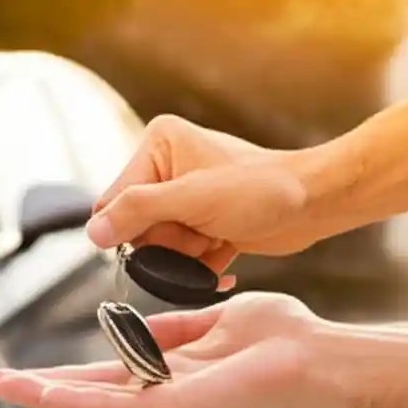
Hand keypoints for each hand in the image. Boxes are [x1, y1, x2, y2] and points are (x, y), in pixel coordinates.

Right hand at [0, 293, 340, 407]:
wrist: (311, 352)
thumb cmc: (277, 335)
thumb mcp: (212, 321)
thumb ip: (173, 329)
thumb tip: (137, 329)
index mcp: (168, 374)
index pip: (105, 374)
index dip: (65, 372)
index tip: (30, 370)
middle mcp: (160, 395)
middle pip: (88, 392)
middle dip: (40, 388)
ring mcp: (163, 406)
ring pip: (90, 402)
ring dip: (43, 394)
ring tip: (2, 387)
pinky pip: (112, 403)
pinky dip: (72, 398)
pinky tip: (41, 391)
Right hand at [87, 115, 323, 284]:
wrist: (315, 204)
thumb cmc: (263, 190)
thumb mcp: (192, 198)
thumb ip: (138, 211)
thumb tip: (93, 233)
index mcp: (157, 145)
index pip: (112, 201)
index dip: (132, 227)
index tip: (168, 229)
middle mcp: (165, 166)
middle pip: (133, 227)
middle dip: (167, 241)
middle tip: (201, 230)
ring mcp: (182, 196)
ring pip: (156, 246)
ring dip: (186, 254)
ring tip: (218, 236)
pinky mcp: (198, 220)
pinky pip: (178, 255)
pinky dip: (199, 262)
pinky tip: (226, 249)